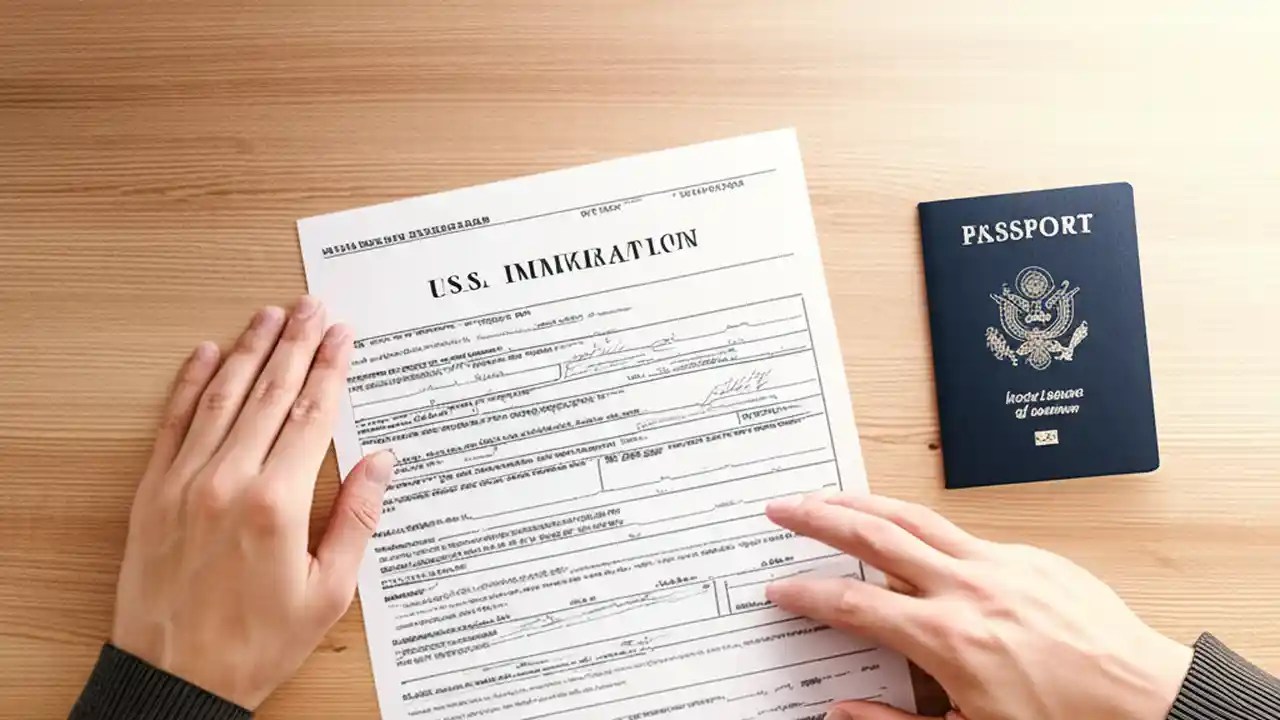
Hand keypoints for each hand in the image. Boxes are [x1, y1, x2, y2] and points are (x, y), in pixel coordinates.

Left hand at [111, 297, 393, 708]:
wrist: (175, 679)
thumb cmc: (257, 643)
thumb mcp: (328, 593)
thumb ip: (356, 519)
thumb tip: (382, 462)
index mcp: (278, 504)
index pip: (311, 416)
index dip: (331, 370)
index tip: (344, 337)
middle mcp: (229, 482)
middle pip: (269, 394)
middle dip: (295, 345)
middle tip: (312, 307)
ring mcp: (185, 484)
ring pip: (222, 398)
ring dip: (248, 351)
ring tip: (269, 317)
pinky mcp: (154, 494)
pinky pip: (173, 424)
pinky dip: (190, 385)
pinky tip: (206, 356)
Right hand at [764, 493, 1192, 719]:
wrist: (1144, 701)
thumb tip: (841, 713)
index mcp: (945, 638)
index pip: (852, 605)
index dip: (806, 594)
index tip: (779, 589)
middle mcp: (965, 588)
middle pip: (872, 536)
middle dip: (817, 518)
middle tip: (781, 507)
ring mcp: (999, 564)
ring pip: (914, 517)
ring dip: (862, 502)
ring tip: (827, 495)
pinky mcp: (1028, 556)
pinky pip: (961, 532)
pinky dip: (921, 524)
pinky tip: (906, 528)